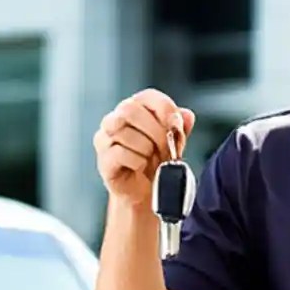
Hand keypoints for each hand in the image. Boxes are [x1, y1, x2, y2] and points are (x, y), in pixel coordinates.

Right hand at [94, 89, 195, 206]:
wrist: (144, 192)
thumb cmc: (156, 162)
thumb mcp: (173, 142)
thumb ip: (180, 127)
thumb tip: (186, 115)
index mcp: (134, 109)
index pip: (147, 96)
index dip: (165, 109)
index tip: (175, 126)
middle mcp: (114, 119)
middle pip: (130, 110)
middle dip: (154, 130)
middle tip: (166, 148)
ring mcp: (104, 139)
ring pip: (124, 133)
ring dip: (147, 148)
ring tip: (152, 160)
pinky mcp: (103, 160)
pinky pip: (119, 153)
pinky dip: (137, 161)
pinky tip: (140, 166)